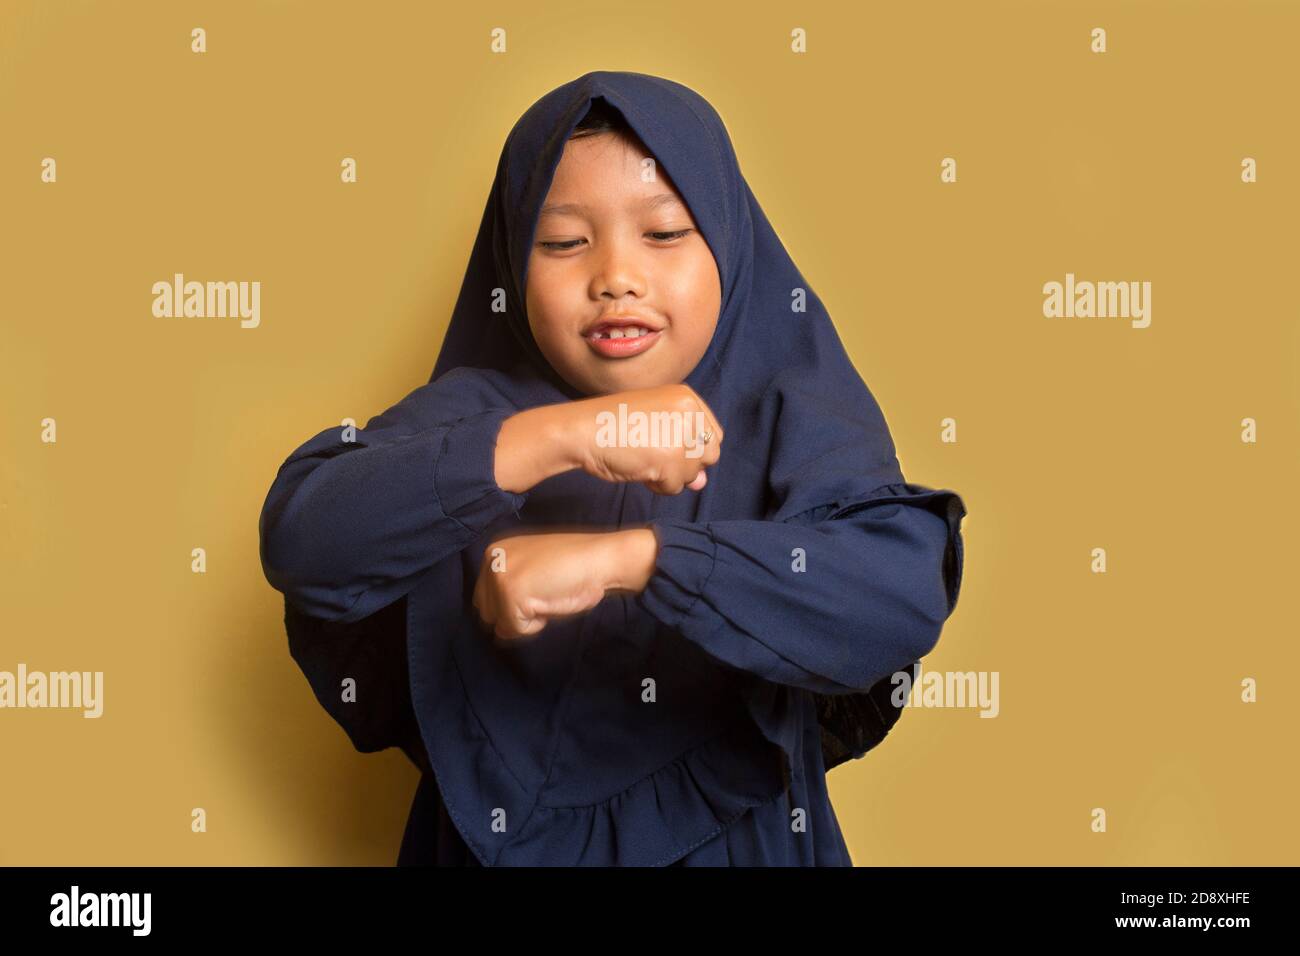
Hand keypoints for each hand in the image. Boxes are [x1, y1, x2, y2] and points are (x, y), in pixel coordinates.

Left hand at [472, 529, 658, 639]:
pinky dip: (535, 625)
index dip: (514, 604)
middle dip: (515, 613)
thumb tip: (497, 631)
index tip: (540, 586)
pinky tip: (550, 601)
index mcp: (495, 552)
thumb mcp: (531, 571)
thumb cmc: (574, 566)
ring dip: (525, 620)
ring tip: (547, 596)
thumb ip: (509, 591)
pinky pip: (516, 629)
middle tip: (544, 594)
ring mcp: (499, 577)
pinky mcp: (511, 595)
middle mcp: (491, 560)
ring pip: (499, 623)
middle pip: (487, 612)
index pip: (485, 598)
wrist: (599, 559)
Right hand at [565, 384, 723, 494]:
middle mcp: (690, 414)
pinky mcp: (670, 460)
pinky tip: (639, 468)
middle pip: (710, 455)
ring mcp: (682, 437)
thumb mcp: (656, 425)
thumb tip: (701, 483)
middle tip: (654, 454)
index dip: (692, 448)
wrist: (583, 430)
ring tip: (643, 458)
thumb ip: (685, 448)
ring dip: (669, 476)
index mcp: (687, 398)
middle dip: (686, 463)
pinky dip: (657, 485)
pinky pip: (674, 487)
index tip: (667, 446)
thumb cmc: (613, 424)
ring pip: (693, 475)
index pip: (713, 434)